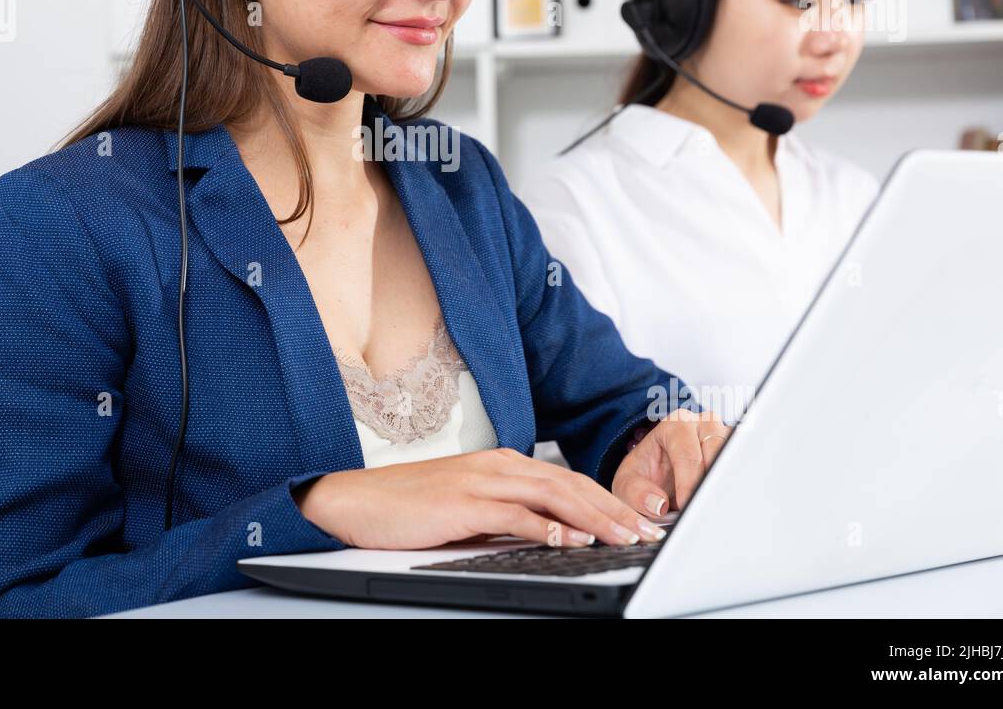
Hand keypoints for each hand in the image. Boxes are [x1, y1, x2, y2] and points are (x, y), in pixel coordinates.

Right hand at [294, 447, 670, 549]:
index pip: (567, 480)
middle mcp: (498, 465)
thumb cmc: (410, 506)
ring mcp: (480, 480)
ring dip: (593, 518)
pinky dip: (546, 526)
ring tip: (623, 536)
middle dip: (613, 509)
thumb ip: (508, 514)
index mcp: (502, 463)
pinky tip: (569, 538)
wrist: (357, 500)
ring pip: (551, 495)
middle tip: (646, 532)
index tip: (636, 522)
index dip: (606, 500)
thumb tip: (550, 534)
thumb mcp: (469, 506)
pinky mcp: (462, 502)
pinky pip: (514, 513)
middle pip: (569, 484)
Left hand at [610, 408, 729, 519]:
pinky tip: (727, 503)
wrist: (654, 474)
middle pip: (718, 450)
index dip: (688, 482)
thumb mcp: (626, 483)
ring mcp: (723, 436)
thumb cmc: (643, 475)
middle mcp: (702, 424)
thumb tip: (658, 504)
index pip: (688, 453)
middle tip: (705, 510)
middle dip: (711, 483)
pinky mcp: (737, 452)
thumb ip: (636, 492)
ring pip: (736, 457)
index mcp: (675, 425)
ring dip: (726, 484)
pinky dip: (736, 485)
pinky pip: (744, 466)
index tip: (686, 505)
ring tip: (716, 508)